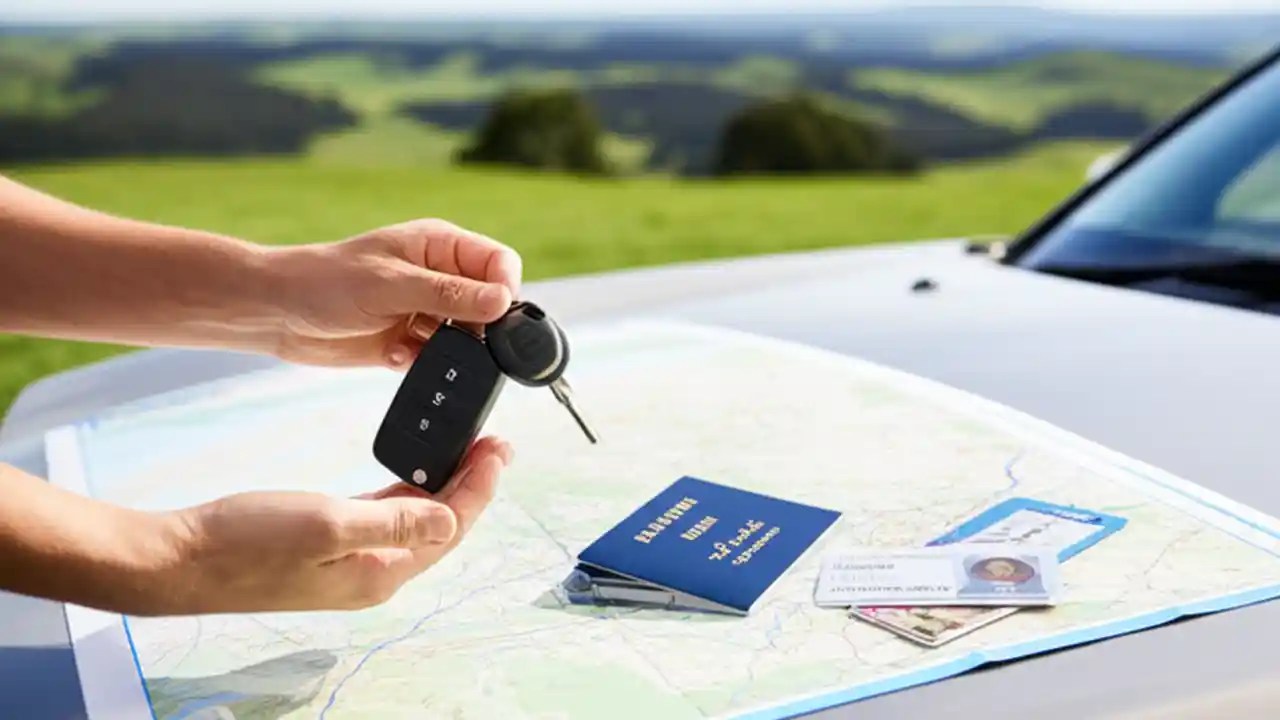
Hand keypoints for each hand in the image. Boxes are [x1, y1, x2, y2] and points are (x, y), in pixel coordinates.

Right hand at [153, 437, 511, 613]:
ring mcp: (350, 561)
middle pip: (441, 524)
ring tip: (467, 449)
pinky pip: (383, 516)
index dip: (480, 487)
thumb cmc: (245, 543)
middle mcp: (372, 572)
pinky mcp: (327, 545)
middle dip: (471, 483)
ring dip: (442, 484)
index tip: (499, 448)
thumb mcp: (327, 523)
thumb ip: (393, 521)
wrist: (180, 560)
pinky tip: (414, 469)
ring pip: (414, 519)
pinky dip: (405, 489)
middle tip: (494, 442)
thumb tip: (452, 520)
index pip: (450, 527)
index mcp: (379, 573)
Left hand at [266, 219, 521, 369]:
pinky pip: (436, 359)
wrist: (276, 313)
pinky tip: (392, 353)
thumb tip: (503, 301)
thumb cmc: (326, 282)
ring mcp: (424, 310)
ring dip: (445, 350)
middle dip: (476, 329)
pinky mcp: (408, 340)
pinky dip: (420, 362)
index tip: (494, 317)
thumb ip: (450, 294)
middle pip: (488, 305)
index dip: (505, 291)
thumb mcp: (391, 286)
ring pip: (465, 337)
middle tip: (447, 337)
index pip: (499, 263)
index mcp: (440, 246)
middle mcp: (438, 276)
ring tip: (411, 344)